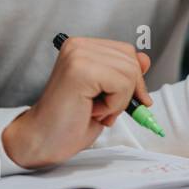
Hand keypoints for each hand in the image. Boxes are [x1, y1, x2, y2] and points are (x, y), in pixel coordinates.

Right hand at [2, 37, 152, 168]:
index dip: (133, 80)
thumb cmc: (71, 121)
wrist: (43, 142)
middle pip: (132, 60)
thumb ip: (124, 74)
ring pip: (130, 73)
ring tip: (94, 110)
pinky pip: (121, 84)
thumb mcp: (108, 94)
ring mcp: (78, 55)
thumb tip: (145, 59)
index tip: (125, 100)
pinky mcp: (79, 70)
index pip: (127, 52)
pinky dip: (113, 105)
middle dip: (128, 92)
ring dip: (119, 101)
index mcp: (82, 47)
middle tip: (103, 109)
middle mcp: (78, 46)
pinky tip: (91, 110)